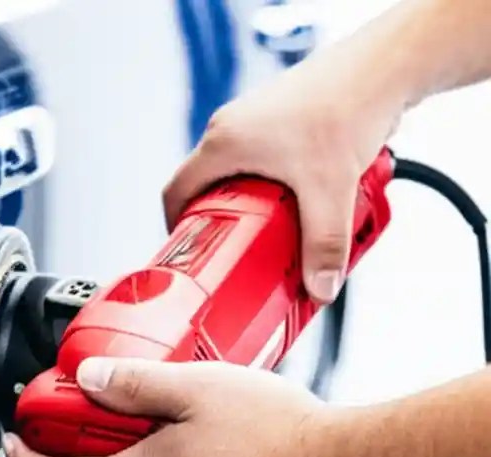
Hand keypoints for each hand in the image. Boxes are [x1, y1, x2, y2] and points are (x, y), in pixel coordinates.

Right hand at [162, 54, 406, 304]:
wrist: (381, 69)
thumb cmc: (345, 108)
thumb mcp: (330, 190)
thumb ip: (324, 244)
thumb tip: (320, 286)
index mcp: (223, 143)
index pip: (176, 191)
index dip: (176, 227)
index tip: (189, 251)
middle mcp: (230, 128)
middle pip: (206, 185)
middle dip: (221, 220)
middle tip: (238, 248)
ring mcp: (252, 120)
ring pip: (236, 172)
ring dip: (250, 202)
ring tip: (275, 226)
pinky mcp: (277, 117)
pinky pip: (260, 159)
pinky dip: (272, 183)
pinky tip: (302, 196)